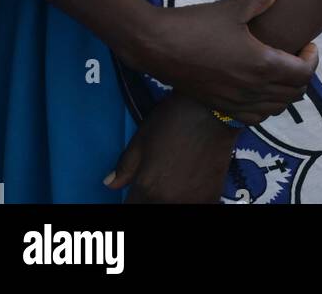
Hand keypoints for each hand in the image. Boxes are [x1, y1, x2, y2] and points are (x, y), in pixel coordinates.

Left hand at [104, 93, 236, 204]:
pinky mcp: (210, 198)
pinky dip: (190, 201)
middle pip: (151, 211)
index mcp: (147, 189)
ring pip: (173, 211)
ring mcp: (190, 202)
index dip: (132, 199)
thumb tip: (109, 184)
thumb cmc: (173, 119)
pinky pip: (196, 207)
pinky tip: (190, 189)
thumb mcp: (142, 138)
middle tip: (157, 183)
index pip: (130, 208)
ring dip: (169, 201)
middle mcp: (167, 202)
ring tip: (173, 184)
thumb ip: (125, 166)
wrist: (212, 111)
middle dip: (149, 200)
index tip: (136, 192)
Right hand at [130, 0, 318, 126]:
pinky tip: (258, 89)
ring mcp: (236, 102)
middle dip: (302, 75)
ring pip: (276, 108)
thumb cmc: (196, 25)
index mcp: (262, 65)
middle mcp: (253, 90)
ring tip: (281, 70)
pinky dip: (265, 107)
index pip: (304, 74)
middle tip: (297, 54)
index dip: (312, 59)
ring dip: (286, 92)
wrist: (158, 46)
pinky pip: (254, 118)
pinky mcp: (220, 107)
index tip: (308, 44)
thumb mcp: (233, 8)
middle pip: (294, 94)